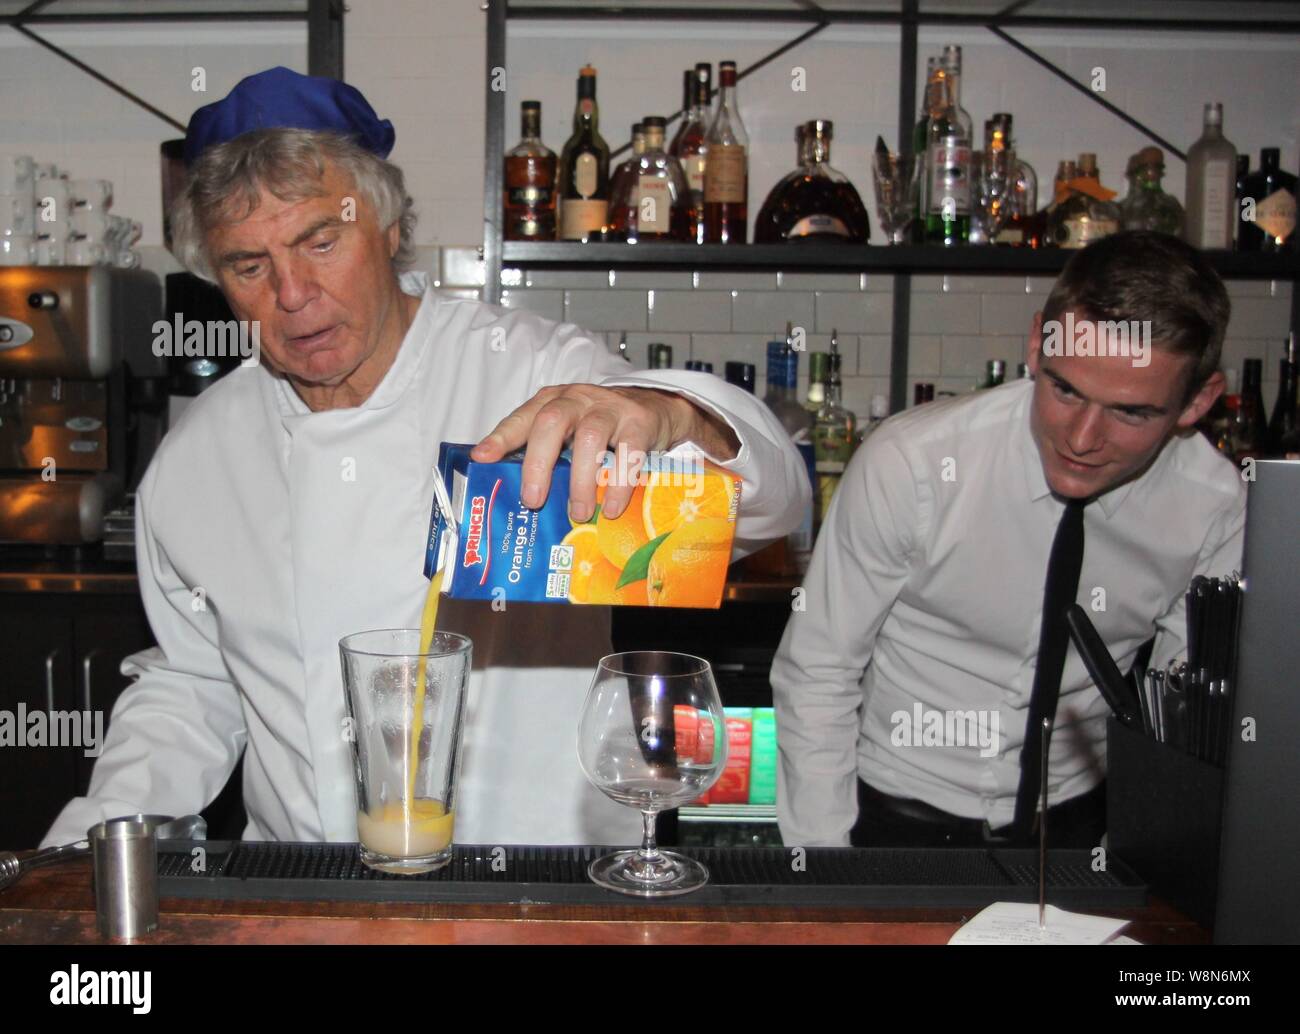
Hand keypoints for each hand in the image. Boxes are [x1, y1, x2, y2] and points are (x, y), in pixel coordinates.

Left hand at [470, 384, 737, 522]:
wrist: (655, 408)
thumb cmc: (602, 426)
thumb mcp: (569, 432)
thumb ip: (543, 452)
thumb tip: (512, 492)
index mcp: (552, 401)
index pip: (522, 417)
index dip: (500, 438)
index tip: (482, 460)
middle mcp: (577, 399)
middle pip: (551, 423)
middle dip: (538, 464)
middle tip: (533, 501)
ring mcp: (609, 409)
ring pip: (589, 438)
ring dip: (580, 481)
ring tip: (578, 513)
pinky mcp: (639, 423)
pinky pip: (627, 453)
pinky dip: (619, 484)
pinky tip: (612, 507)